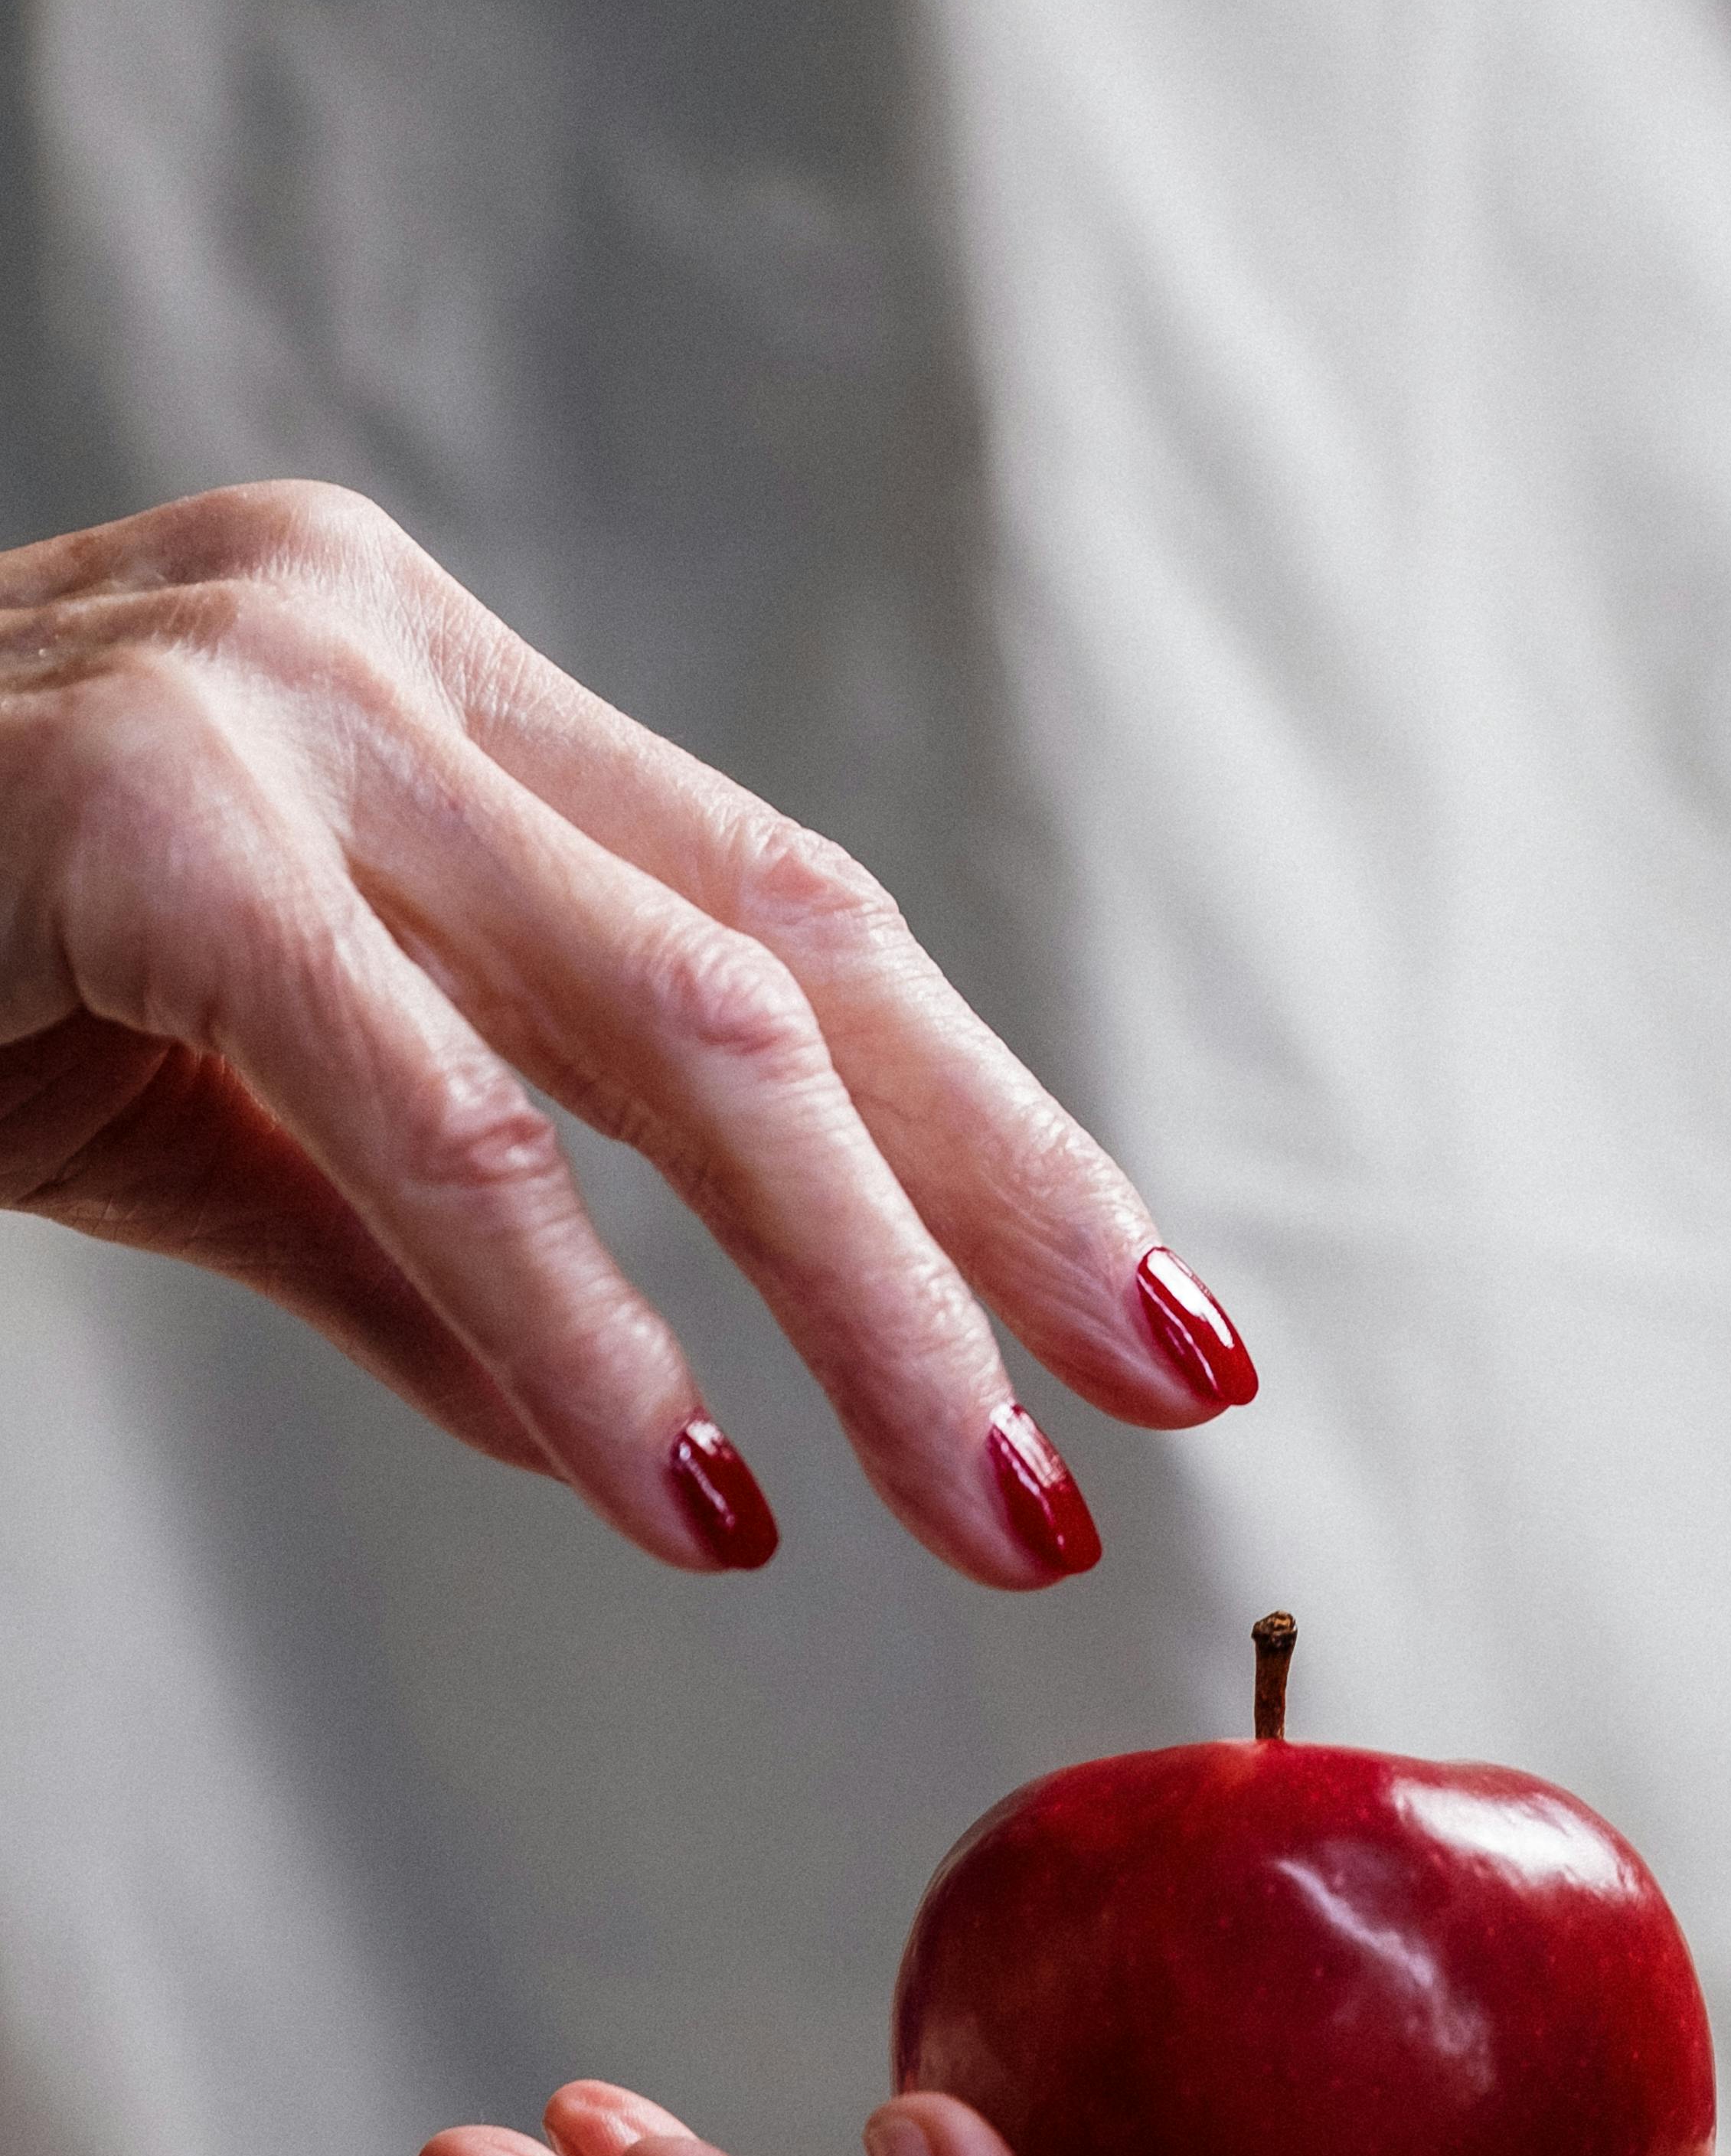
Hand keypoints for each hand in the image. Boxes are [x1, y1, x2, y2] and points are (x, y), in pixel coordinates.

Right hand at [0, 484, 1255, 1576]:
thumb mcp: (204, 1110)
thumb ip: (428, 1251)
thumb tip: (640, 1447)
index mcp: (422, 692)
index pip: (790, 912)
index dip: (994, 1127)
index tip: (1154, 1318)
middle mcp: (376, 645)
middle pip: (797, 954)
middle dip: (1004, 1208)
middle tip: (1164, 1414)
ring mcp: (267, 699)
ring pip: (681, 1025)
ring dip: (868, 1298)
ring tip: (993, 1510)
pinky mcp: (141, 811)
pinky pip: (425, 1109)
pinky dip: (584, 1322)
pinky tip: (710, 1491)